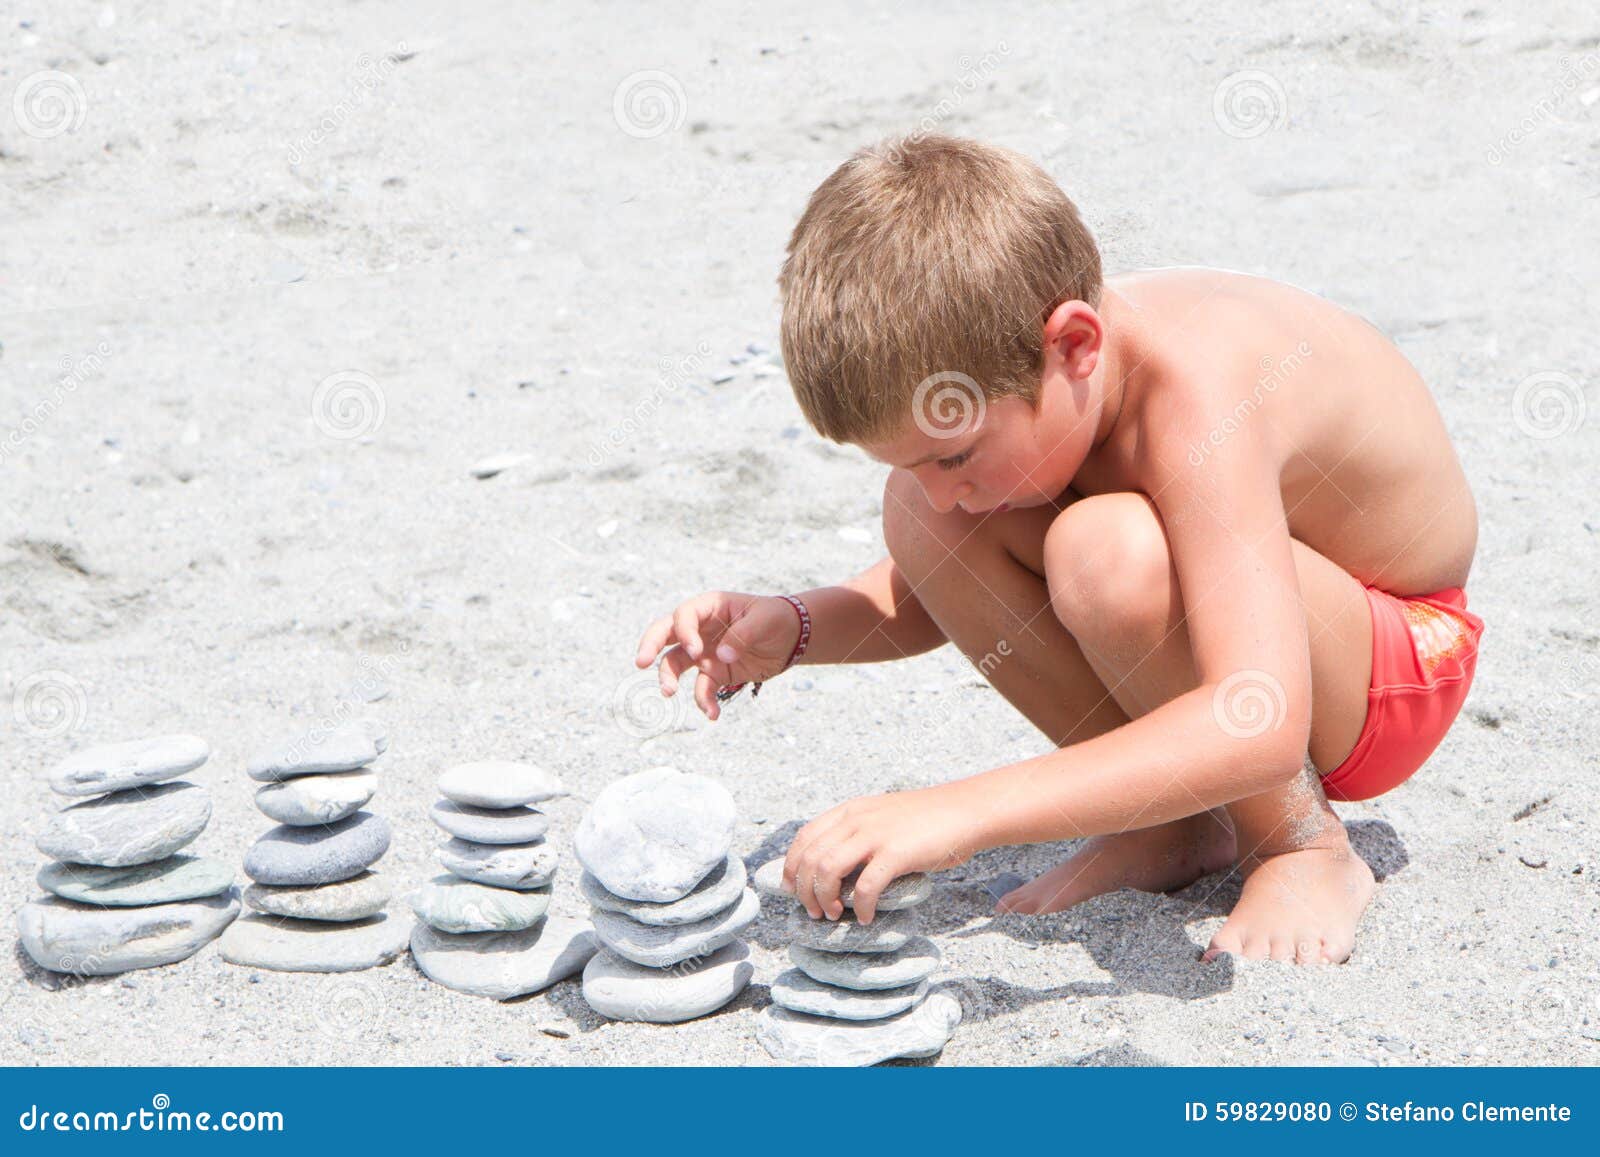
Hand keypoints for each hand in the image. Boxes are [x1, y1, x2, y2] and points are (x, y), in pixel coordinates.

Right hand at [634, 591, 801, 720]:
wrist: (792, 637)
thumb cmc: (777, 618)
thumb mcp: (765, 620)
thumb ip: (743, 635)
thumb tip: (721, 656)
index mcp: (710, 607)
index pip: (685, 615)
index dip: (684, 632)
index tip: (695, 650)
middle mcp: (700, 629)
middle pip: (665, 634)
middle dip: (650, 646)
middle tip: (640, 663)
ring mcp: (704, 652)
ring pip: (675, 664)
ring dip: (669, 678)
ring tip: (668, 693)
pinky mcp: (714, 673)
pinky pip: (701, 688)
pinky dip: (704, 701)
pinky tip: (713, 713)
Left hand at [782, 783, 981, 923]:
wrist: (965, 811)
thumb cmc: (925, 821)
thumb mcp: (880, 817)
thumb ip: (856, 835)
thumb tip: (832, 870)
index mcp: (849, 811)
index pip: (804, 838)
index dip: (792, 867)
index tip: (793, 890)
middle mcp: (856, 820)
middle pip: (810, 858)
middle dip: (805, 891)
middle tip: (815, 912)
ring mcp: (875, 835)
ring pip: (827, 871)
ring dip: (825, 900)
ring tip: (836, 916)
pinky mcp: (897, 853)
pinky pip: (867, 887)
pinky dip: (862, 907)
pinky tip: (868, 918)